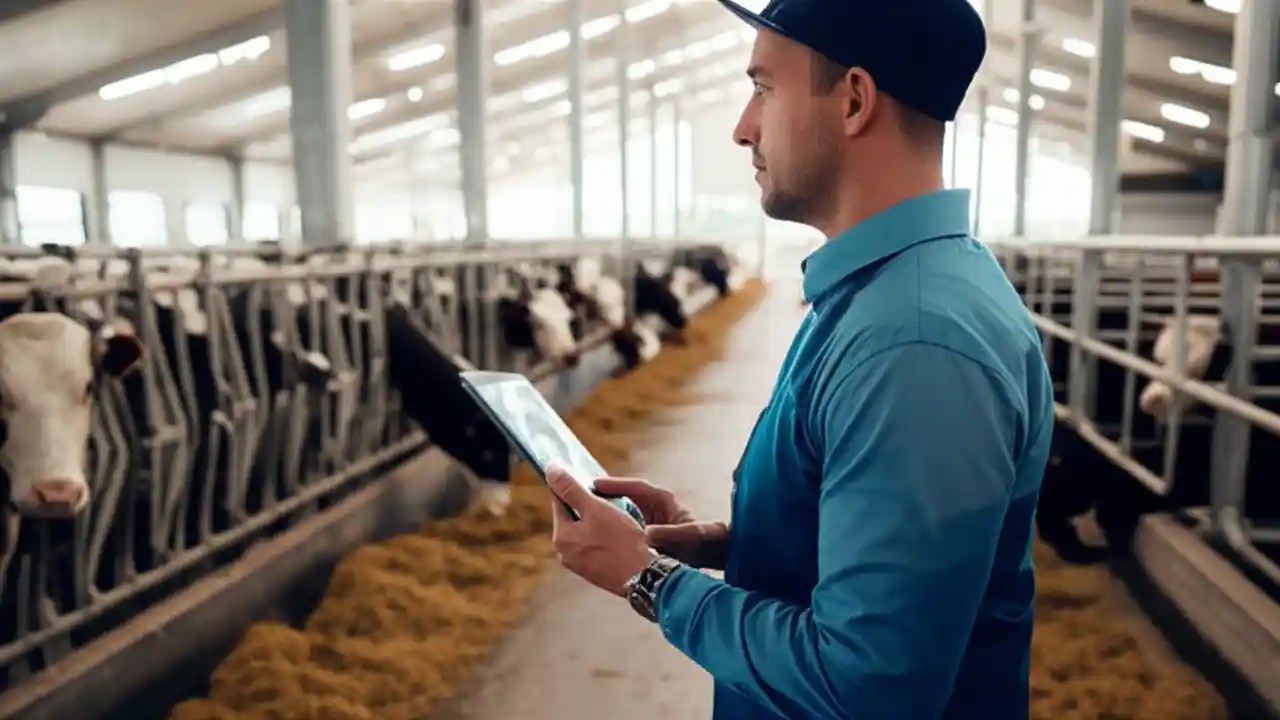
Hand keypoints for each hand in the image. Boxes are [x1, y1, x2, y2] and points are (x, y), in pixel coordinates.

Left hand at [547, 463, 655, 596]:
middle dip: (587, 504)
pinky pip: (595, 545)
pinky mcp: (595, 571)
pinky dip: (604, 535)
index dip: (572, 485)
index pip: (559, 500)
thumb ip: (570, 488)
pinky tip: (620, 533)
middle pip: (572, 517)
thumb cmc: (622, 541)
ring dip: (597, 519)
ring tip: (618, 515)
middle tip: (608, 497)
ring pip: (585, 531)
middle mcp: (565, 554)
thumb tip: (550, 469)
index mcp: (561, 537)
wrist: (646, 577)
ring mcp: (580, 565)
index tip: (586, 476)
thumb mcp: (595, 508)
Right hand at [591, 477, 728, 569]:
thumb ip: (671, 533)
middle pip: (624, 495)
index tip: (595, 484)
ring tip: (583, 512)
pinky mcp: (645, 530)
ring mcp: (649, 517)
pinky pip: (624, 524)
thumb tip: (649, 534)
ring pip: (622, 509)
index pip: (637, 487)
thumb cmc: (705, 541)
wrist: (714, 553)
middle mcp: (655, 505)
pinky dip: (611, 525)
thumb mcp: (690, 537)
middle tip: (580, 495)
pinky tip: (597, 533)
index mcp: (664, 499)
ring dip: (605, 510)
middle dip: (604, 495)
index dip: (616, 484)